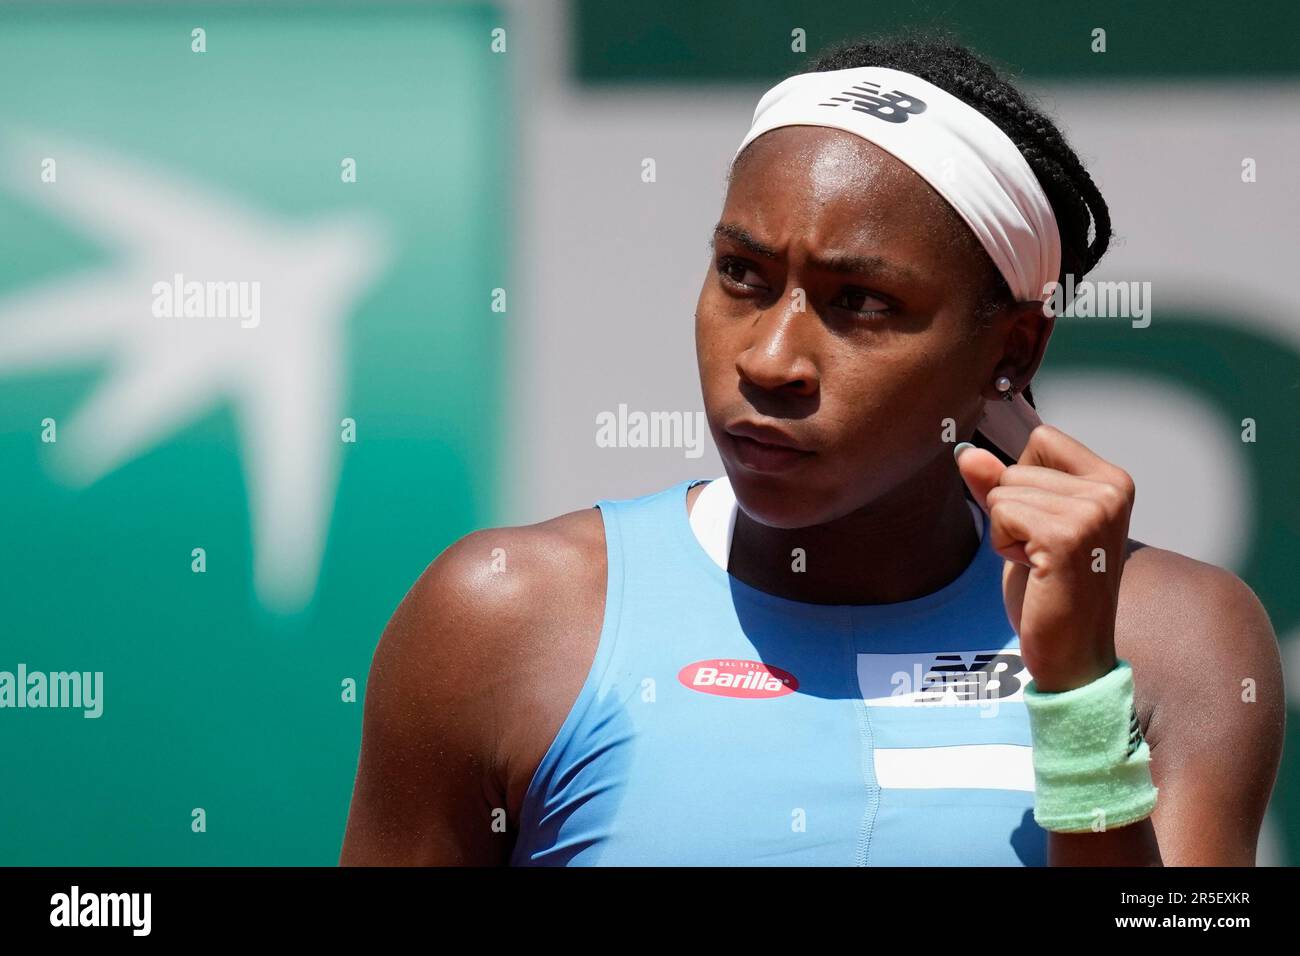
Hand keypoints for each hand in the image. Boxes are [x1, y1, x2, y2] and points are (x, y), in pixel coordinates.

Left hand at [955, 425, 1135, 691]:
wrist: (1071, 653)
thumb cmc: (1049, 590)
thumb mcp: (1022, 525)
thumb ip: (998, 484)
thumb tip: (967, 453)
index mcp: (1111, 480)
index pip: (1041, 439)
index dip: (1022, 480)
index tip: (1042, 524)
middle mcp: (1111, 490)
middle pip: (1016, 466)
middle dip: (1012, 510)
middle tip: (1042, 553)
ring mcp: (1093, 512)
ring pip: (1003, 491)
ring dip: (1007, 531)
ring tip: (1041, 563)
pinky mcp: (1067, 536)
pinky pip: (1001, 513)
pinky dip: (1004, 545)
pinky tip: (1035, 571)